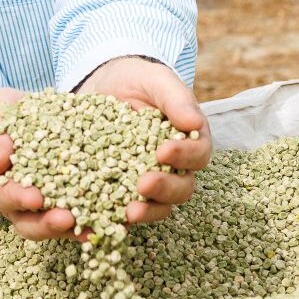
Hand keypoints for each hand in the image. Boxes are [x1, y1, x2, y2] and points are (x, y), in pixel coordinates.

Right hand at [0, 89, 81, 240]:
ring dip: (75, 229)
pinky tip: (114, 215)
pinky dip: (95, 215)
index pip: (3, 196)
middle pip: (28, 223)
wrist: (9, 117)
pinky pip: (79, 210)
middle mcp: (14, 202)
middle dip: (48, 223)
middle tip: (66, 219)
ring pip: (55, 224)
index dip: (18, 198)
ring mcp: (40, 204)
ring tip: (94, 228)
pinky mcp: (64, 197)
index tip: (35, 198)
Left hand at [77, 56, 211, 226]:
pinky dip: (113, 218)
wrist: (105, 83)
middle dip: (165, 189)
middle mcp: (172, 167)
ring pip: (156, 206)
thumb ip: (176, 99)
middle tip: (144, 183)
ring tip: (129, 211)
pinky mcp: (119, 190)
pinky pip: (120, 209)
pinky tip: (100, 217)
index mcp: (189, 141)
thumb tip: (194, 122)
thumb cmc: (139, 80)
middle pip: (181, 188)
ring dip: (146, 211)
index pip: (198, 155)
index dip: (185, 156)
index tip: (164, 151)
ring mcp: (146, 181)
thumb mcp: (157, 80)